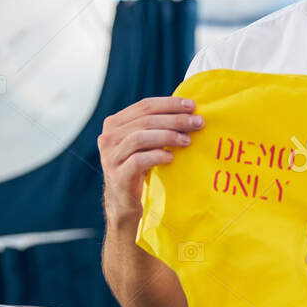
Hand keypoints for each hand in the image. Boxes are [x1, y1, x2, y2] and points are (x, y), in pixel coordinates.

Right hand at [98, 96, 203, 222]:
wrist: (122, 202)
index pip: (144, 106)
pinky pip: (138, 160)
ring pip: (140, 138)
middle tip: (197, 123)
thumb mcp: (143, 143)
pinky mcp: (118, 176)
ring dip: (167, 136)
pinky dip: (157, 156)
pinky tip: (171, 157)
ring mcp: (111, 157)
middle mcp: (108, 137)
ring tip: (187, 140)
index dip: (169, 104)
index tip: (192, 106)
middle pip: (145, 120)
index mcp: (114, 123)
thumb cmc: (138, 168)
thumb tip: (188, 110)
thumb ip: (155, 126)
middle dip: (175, 119)